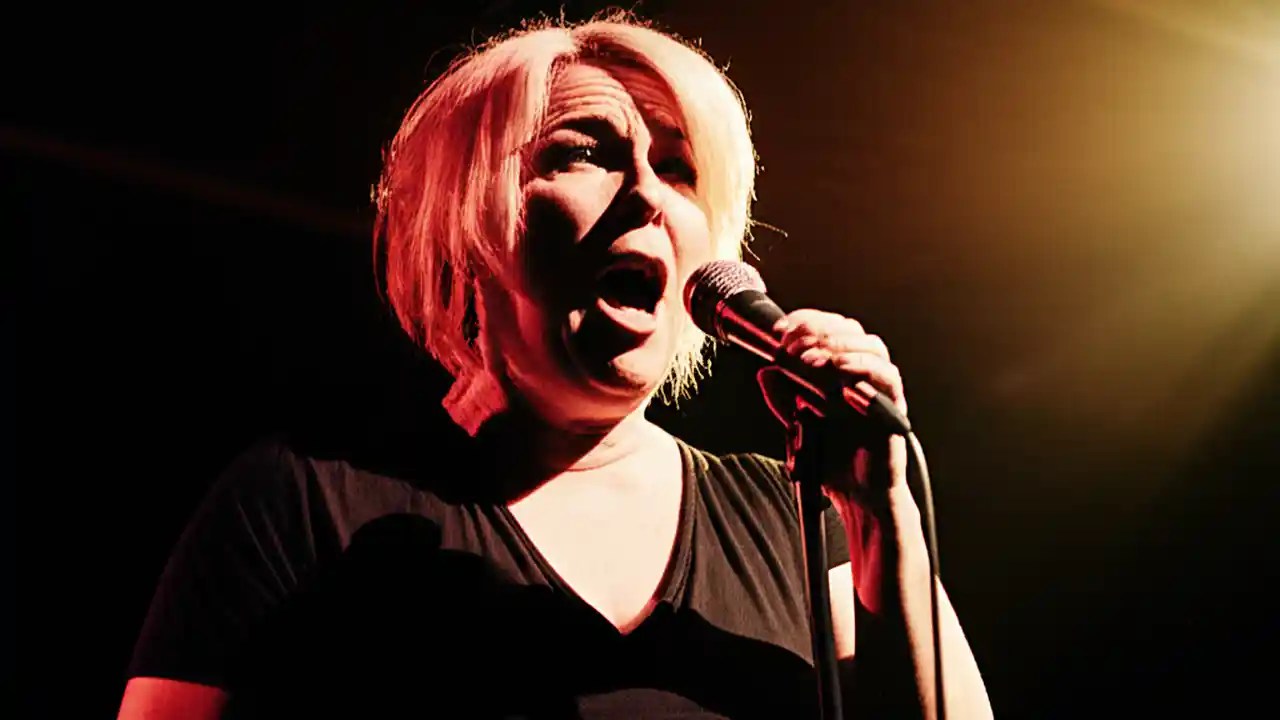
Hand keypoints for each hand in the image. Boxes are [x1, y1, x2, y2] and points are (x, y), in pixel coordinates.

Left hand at [756, 309, 908, 501]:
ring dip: (837, 344)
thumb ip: (783, 399)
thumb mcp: (796, 426)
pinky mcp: (893, 407)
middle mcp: (862, 375)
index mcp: (840, 372)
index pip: (828, 330)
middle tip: (790, 342)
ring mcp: (880, 389)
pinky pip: (887, 377)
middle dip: (817, 328)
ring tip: (808, 356)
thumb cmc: (833, 461)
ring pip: (872, 346)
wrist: (856, 497)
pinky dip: (862, 366)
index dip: (804, 322)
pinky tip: (838, 368)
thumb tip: (765, 372)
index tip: (778, 330)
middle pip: (850, 330)